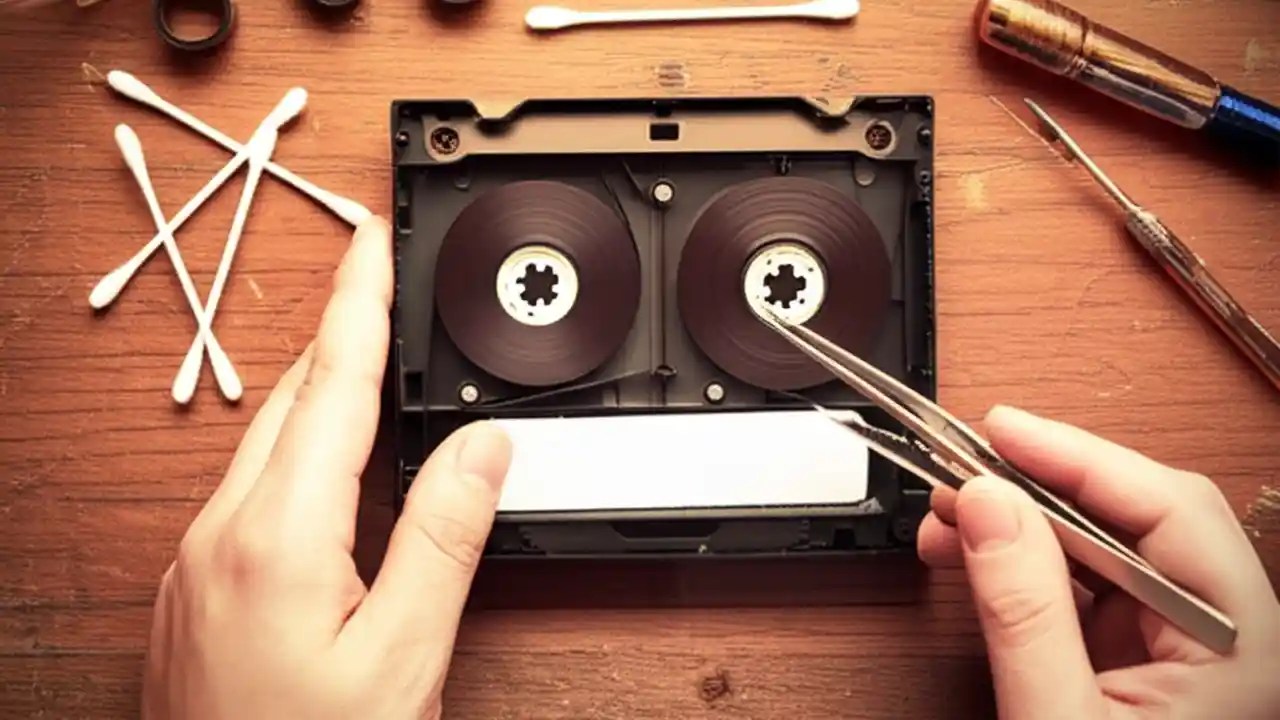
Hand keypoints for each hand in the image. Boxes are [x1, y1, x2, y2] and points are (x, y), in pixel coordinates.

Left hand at [142, 216, 512, 719]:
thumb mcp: (405, 656)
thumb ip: (444, 539)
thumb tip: (482, 448)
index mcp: (278, 535)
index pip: (333, 384)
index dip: (358, 298)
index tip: (373, 236)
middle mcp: (220, 536)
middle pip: (293, 404)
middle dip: (341, 335)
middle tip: (384, 285)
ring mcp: (197, 565)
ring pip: (268, 447)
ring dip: (322, 397)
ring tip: (371, 365)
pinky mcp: (194, 593)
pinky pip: (251, 493)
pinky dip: (299, 457)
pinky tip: (329, 476)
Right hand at [918, 406, 1279, 718]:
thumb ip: (1025, 616)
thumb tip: (988, 504)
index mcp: (1240, 647)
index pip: (1170, 509)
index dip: (1079, 458)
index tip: (1001, 431)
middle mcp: (1217, 633)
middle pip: (1131, 516)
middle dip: (1034, 487)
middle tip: (959, 469)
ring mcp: (1173, 643)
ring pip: (1096, 543)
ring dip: (1014, 521)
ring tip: (946, 516)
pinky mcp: (1131, 657)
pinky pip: (1074, 582)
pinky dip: (1015, 562)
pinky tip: (967, 553)